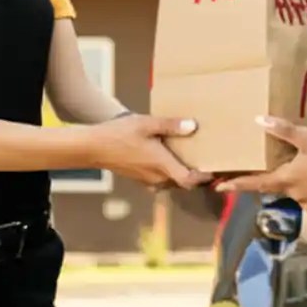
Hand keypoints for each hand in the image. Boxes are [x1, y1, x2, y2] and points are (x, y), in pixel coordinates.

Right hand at [86, 114, 211, 189]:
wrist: (93, 147)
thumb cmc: (120, 134)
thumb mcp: (147, 124)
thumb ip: (171, 125)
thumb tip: (194, 125)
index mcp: (162, 165)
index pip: (189, 181)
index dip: (203, 177)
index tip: (213, 168)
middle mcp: (156, 177)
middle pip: (182, 183)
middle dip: (194, 175)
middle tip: (205, 159)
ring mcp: (146, 180)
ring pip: (171, 182)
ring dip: (180, 174)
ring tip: (189, 157)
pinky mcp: (139, 179)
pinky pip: (160, 180)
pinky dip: (168, 173)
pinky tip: (167, 158)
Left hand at [215, 116, 306, 215]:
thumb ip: (283, 130)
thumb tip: (258, 120)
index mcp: (285, 179)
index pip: (255, 183)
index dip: (236, 184)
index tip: (219, 187)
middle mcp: (293, 195)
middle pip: (277, 187)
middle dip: (274, 178)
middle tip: (277, 168)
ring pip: (296, 192)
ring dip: (298, 183)